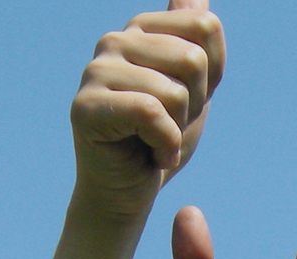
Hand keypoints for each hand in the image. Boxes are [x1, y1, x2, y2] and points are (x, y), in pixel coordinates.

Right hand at [70, 0, 224, 219]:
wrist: (130, 192)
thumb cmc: (160, 141)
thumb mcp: (193, 86)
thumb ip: (196, 39)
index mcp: (142, 29)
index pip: (207, 28)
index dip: (210, 76)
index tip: (185, 100)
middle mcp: (115, 40)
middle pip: (193, 59)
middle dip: (193, 106)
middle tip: (168, 126)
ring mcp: (96, 70)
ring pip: (174, 92)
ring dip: (176, 131)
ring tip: (154, 142)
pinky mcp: (86, 106)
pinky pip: (150, 115)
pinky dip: (165, 146)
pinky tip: (151, 156)